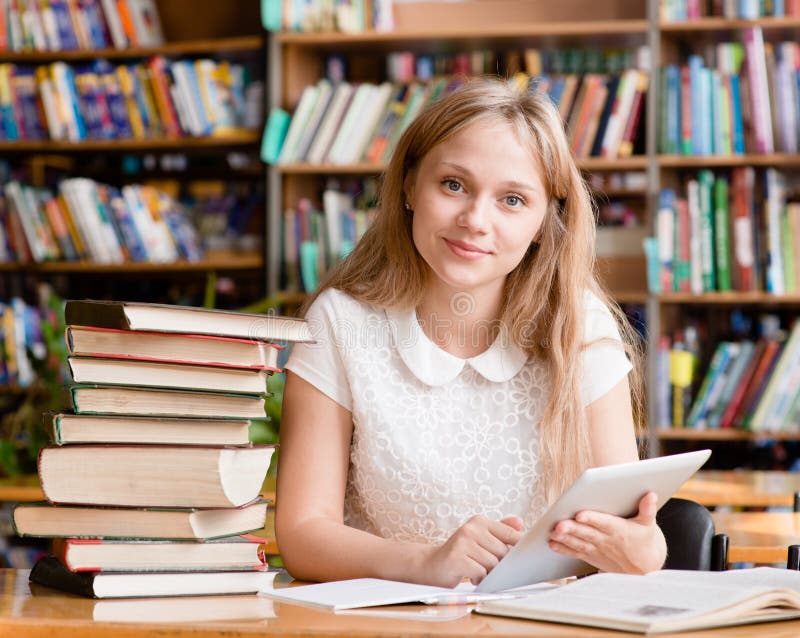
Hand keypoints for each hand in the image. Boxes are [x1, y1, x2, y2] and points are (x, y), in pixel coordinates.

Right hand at [417, 515, 522, 587]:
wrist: (431, 565)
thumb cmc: (460, 553)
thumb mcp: (480, 539)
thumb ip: (500, 530)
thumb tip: (520, 522)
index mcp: (480, 521)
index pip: (511, 534)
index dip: (517, 549)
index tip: (516, 558)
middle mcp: (471, 528)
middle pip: (503, 552)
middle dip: (498, 565)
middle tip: (486, 566)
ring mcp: (462, 542)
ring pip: (493, 564)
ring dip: (488, 573)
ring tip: (476, 571)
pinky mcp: (456, 558)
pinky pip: (481, 573)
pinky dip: (479, 579)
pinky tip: (470, 576)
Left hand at [548, 492, 666, 573]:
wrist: (644, 569)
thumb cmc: (644, 541)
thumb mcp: (649, 525)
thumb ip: (648, 510)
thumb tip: (650, 495)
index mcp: (620, 530)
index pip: (605, 524)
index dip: (593, 519)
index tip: (580, 515)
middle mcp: (607, 541)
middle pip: (587, 534)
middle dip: (573, 529)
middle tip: (559, 524)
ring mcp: (598, 550)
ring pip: (579, 543)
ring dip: (565, 539)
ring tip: (553, 532)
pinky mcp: (591, 556)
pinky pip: (576, 553)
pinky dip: (564, 549)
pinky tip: (553, 544)